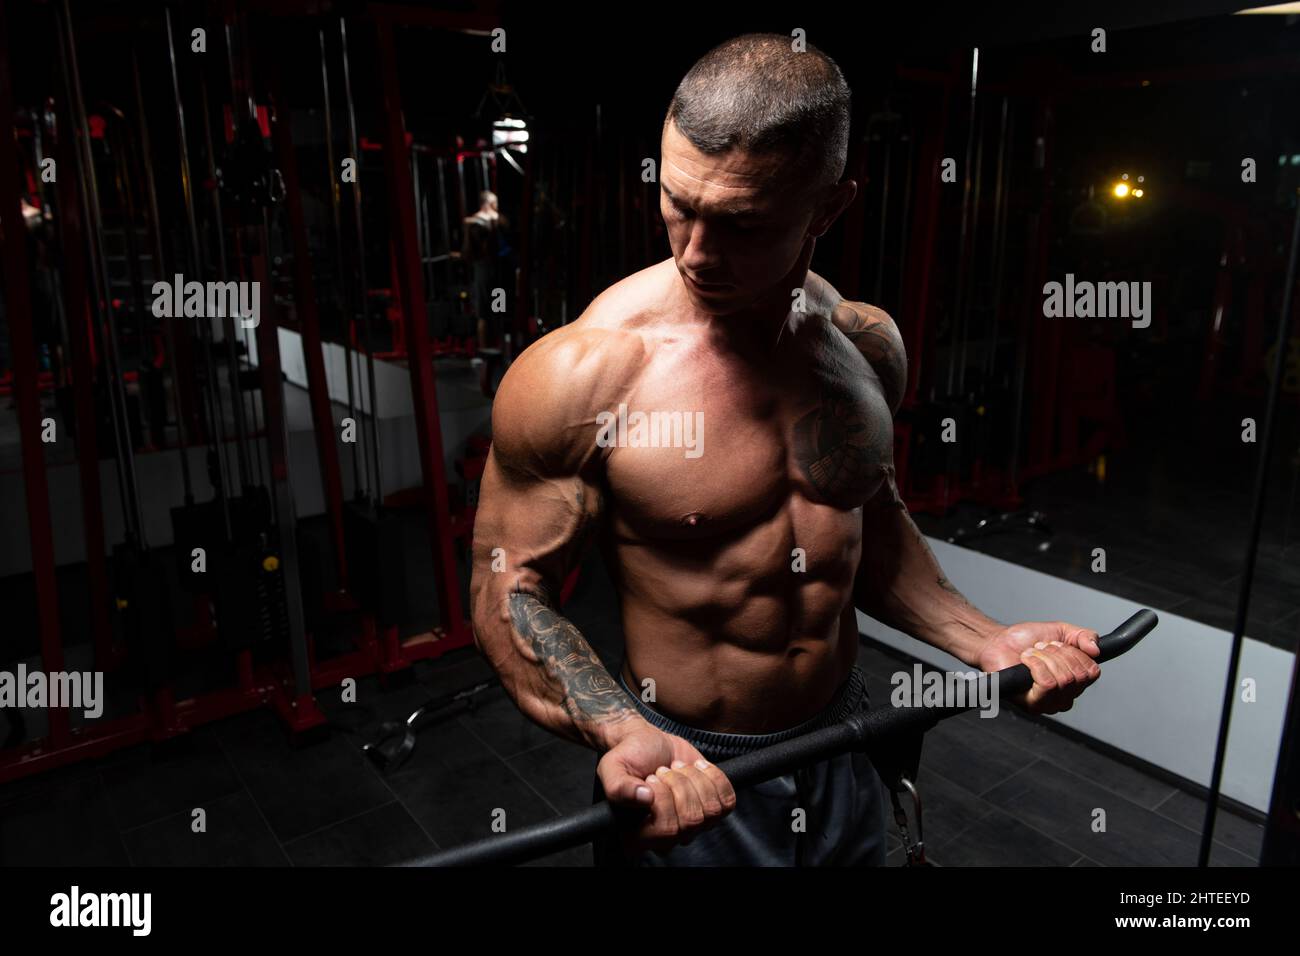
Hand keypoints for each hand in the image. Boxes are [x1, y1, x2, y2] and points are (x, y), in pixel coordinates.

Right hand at [596, 722, 736, 852]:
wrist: (646, 742)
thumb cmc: (628, 757)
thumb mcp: (612, 767)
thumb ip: (619, 786)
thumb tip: (644, 798)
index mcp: (639, 834)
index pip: (666, 831)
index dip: (664, 801)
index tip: (651, 777)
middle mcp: (667, 836)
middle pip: (691, 821)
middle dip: (679, 785)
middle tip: (664, 770)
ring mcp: (692, 823)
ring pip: (711, 811)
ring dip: (695, 779)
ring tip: (677, 768)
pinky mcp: (711, 806)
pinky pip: (727, 801)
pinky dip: (714, 777)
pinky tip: (696, 767)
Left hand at [975, 621, 1100, 714]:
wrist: (998, 642)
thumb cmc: (1025, 640)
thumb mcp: (1061, 631)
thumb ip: (1084, 636)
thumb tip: (1097, 650)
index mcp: (1075, 682)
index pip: (1092, 672)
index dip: (1075, 653)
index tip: (1057, 645)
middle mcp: (1065, 696)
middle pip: (1078, 677)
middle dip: (1058, 654)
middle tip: (1042, 648)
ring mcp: (1049, 703)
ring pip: (1063, 680)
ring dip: (1045, 658)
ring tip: (1032, 654)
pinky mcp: (1032, 704)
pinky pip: (1047, 684)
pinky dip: (1036, 665)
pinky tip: (1026, 661)